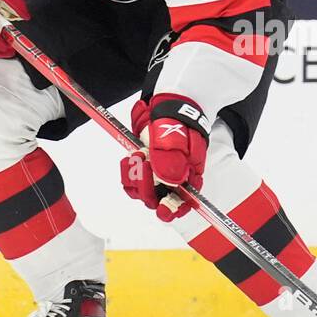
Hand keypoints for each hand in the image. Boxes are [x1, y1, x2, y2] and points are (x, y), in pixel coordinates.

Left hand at [120, 94, 210, 222]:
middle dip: (146, 186)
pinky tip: (134, 154)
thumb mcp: (179, 140)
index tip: (164, 208)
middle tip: (144, 164)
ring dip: (136, 176)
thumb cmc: (179, 123)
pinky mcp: (142, 168)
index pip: (181, 204)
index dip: (172, 209)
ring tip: (139, 154)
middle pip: (156, 199)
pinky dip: (129, 169)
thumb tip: (171, 182)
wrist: (168, 107)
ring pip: (140, 191)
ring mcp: (155, 175)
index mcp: (188, 179)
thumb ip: (174, 160)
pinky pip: (130, 178)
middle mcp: (171, 181)